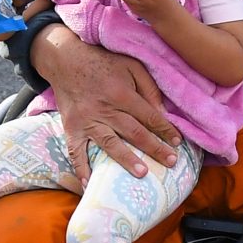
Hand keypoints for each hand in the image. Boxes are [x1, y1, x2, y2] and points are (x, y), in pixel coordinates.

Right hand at [34, 28, 177, 187]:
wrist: (65, 59)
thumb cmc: (102, 62)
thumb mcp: (131, 65)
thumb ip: (148, 87)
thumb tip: (162, 112)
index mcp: (121, 93)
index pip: (149, 115)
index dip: (165, 129)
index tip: (177, 142)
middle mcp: (105, 109)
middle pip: (134, 132)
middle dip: (154, 148)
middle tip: (171, 162)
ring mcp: (86, 121)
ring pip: (110, 143)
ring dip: (127, 159)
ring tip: (142, 173)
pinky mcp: (71, 128)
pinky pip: (76, 151)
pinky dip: (81, 168)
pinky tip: (89, 183)